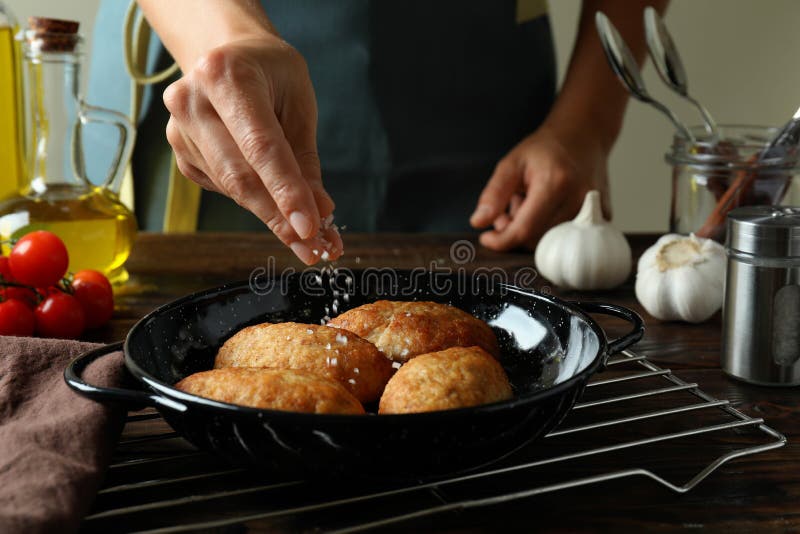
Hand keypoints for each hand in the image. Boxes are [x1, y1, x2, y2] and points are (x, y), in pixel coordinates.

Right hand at [162, 36, 341, 264]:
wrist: (227, 54)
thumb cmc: (270, 73)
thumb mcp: (298, 100)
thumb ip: (305, 157)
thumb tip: (318, 212)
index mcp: (226, 75)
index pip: (261, 146)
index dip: (286, 191)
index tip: (310, 228)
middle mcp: (192, 101)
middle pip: (241, 176)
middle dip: (280, 217)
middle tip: (315, 246)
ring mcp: (179, 130)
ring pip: (233, 189)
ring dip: (272, 216)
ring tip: (306, 234)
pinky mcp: (181, 153)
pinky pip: (224, 188)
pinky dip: (254, 202)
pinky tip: (274, 200)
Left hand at [469, 122, 611, 250]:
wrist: (584, 136)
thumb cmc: (546, 149)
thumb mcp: (512, 164)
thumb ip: (494, 194)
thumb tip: (478, 222)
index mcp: (555, 184)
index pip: (524, 230)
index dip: (501, 240)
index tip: (487, 238)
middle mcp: (578, 200)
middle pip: (536, 239)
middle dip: (515, 231)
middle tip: (510, 207)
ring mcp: (594, 210)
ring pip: (550, 241)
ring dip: (532, 229)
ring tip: (529, 203)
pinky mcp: (601, 217)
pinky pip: (567, 238)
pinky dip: (549, 229)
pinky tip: (547, 208)